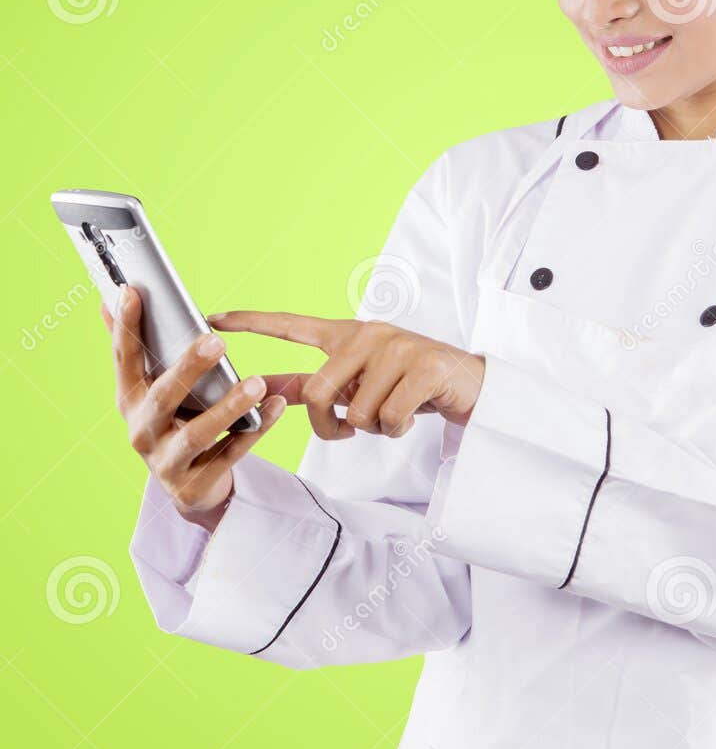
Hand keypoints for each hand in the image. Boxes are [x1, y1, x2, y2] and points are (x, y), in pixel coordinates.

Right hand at [104, 287, 287, 529]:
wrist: (188, 486)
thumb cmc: (172, 422)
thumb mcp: (149, 390)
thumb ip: (134, 348)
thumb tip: (110, 298)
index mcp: (129, 401)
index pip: (124, 359)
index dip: (126, 327)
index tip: (133, 291)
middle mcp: (141, 431)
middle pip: (163, 397)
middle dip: (188, 369)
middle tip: (216, 342)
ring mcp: (165, 462)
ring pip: (198, 433)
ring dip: (228, 407)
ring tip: (257, 384)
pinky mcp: (194, 485)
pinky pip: (231, 453)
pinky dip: (255, 430)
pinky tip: (274, 407)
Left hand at [205, 311, 485, 440]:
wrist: (470, 384)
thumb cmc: (409, 385)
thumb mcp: (361, 380)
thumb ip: (318, 384)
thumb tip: (267, 391)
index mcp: (347, 335)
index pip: (291, 325)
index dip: (250, 323)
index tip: (211, 318)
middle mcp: (368, 335)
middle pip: (319, 391)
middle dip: (330, 426)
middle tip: (350, 430)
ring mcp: (397, 348)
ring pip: (355, 412)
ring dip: (372, 428)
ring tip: (392, 414)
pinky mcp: (423, 367)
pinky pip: (388, 418)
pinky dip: (396, 430)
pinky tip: (412, 415)